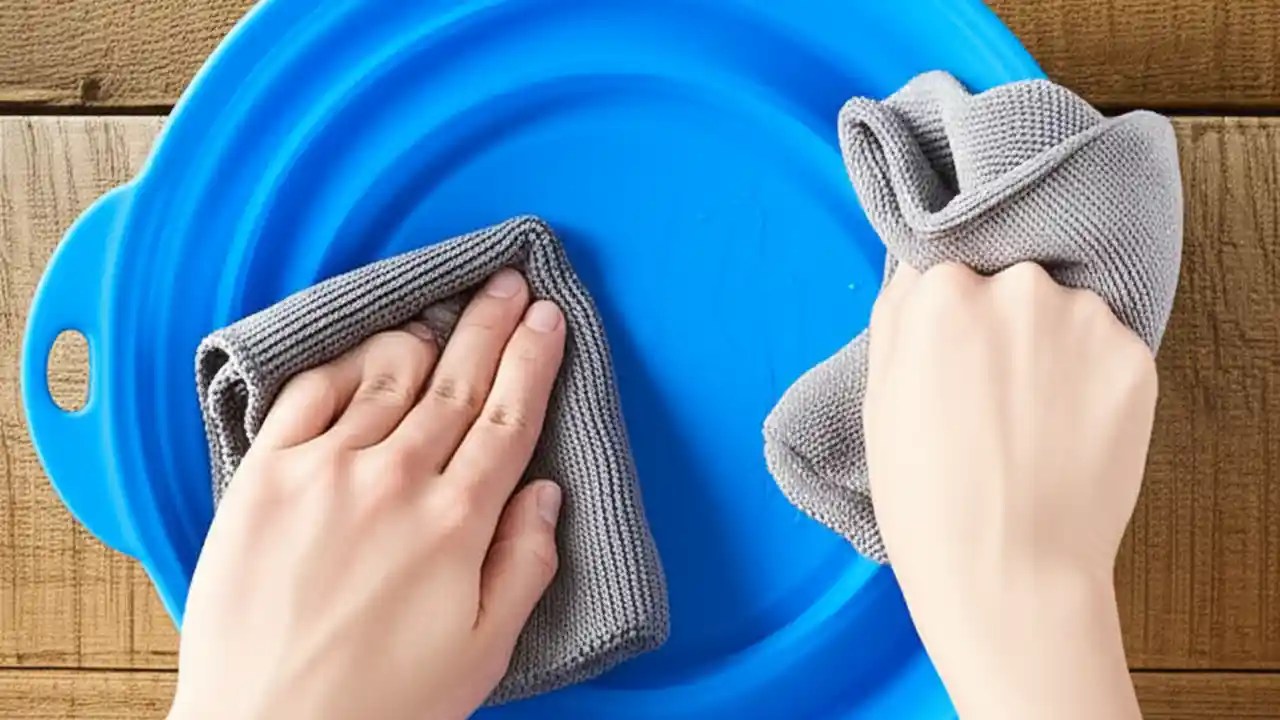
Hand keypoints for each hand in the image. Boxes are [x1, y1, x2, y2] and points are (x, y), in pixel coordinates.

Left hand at [170, 270, 566, 719]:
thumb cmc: (383, 704)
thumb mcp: (483, 652)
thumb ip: (525, 564)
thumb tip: (547, 493)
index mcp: (457, 522)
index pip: (509, 417)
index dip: (534, 360)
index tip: (548, 318)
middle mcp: (397, 480)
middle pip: (458, 382)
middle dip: (491, 325)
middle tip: (509, 283)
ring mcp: (326, 470)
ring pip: (389, 377)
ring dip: (425, 336)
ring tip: (444, 310)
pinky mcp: (265, 476)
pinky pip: (310, 393)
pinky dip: (345, 362)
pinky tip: (366, 350)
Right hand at [865, 262, 1154, 719]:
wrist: (1008, 571)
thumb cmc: (928, 496)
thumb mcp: (878, 398)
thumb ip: (900, 318)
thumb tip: (925, 272)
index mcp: (940, 291)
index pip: (948, 270)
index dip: (950, 318)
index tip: (953, 359)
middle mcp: (1015, 286)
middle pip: (1010, 282)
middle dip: (1004, 324)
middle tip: (994, 395)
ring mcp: (1082, 319)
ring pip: (1064, 313)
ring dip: (1053, 348)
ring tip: (1034, 420)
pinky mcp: (1135, 356)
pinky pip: (1108, 349)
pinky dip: (1093, 379)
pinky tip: (1068, 431)